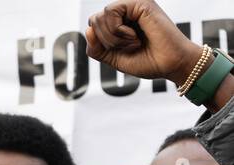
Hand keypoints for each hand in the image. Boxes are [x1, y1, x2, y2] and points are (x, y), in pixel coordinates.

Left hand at [86, 1, 202, 83]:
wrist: (171, 64)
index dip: (99, 43)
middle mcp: (126, 12)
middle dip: (105, 41)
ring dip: (112, 37)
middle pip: (93, 20)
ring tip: (133, 42)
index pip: (92, 26)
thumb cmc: (148, 61)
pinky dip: (118, 31)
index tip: (120, 50)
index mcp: (120, 23)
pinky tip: (134, 36)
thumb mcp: (113, 58)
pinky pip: (111, 11)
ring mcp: (133, 5)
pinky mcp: (141, 3)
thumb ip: (96, 48)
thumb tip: (87, 30)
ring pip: (99, 17)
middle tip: (129, 47)